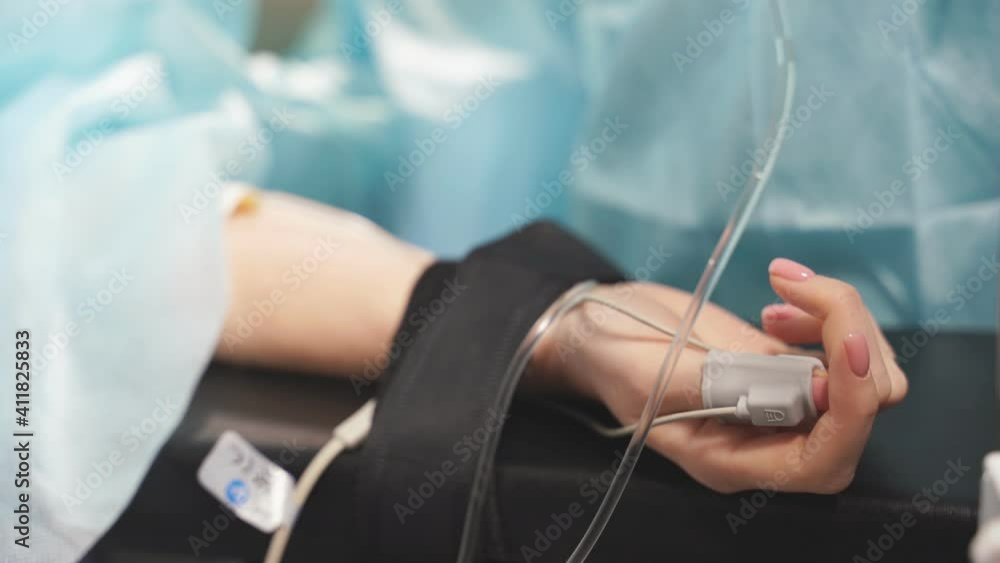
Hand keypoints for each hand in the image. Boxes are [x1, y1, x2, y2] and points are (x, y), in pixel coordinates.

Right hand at [531, 258, 907, 493]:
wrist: (598, 330)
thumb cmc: (611, 359)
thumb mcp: (650, 374)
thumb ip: (726, 386)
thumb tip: (815, 389)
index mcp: (736, 461)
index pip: (825, 458)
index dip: (851, 407)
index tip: (844, 344)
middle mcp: (771, 439)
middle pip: (861, 412)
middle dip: (852, 340)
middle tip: (798, 285)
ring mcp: (784, 401)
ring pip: (866, 377)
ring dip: (843, 319)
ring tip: (785, 286)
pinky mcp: (787, 365)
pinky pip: (844, 347)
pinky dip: (828, 312)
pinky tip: (781, 296)